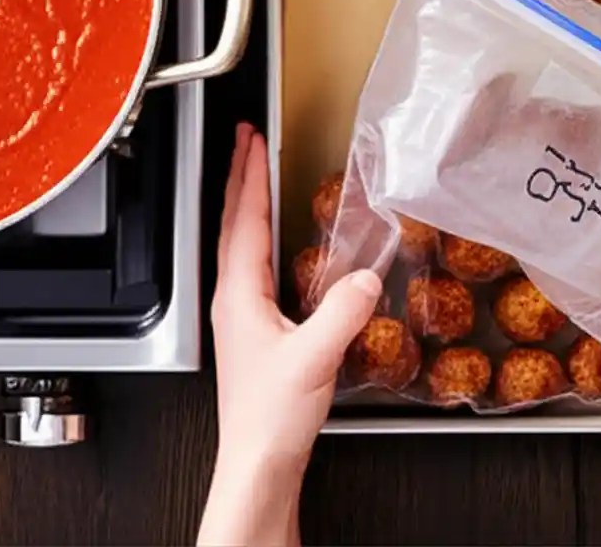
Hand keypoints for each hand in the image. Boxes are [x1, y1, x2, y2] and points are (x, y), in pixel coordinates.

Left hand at [197, 124, 378, 546]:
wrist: (258, 461)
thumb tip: (366, 277)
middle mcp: (233, 301)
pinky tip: (281, 248)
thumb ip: (342, 313)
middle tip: (246, 141)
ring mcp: (241, 317)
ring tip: (257, 177)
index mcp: (238, 296)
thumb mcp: (313, 358)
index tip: (251, 138)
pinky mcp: (255, 334)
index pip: (243, 219)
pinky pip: (256, 270)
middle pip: (234, 224)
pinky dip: (265, 242)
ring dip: (249, 206)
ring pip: (241, 246)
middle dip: (241, 178)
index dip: (249, 175)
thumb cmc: (270, 418)